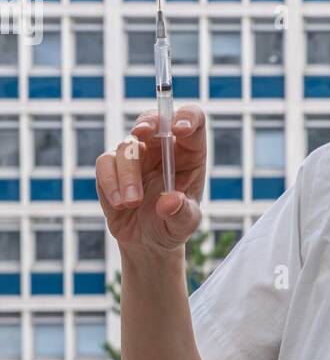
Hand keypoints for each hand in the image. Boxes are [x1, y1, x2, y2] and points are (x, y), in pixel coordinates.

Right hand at [96, 104, 205, 255]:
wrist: (147, 241)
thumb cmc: (173, 225)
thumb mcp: (186, 224)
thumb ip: (182, 213)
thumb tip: (170, 201)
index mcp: (189, 153)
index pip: (193, 121)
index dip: (187, 117)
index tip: (181, 129)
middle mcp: (162, 148)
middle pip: (154, 119)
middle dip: (147, 122)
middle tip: (141, 132)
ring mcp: (136, 154)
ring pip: (127, 146)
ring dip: (128, 175)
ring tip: (132, 203)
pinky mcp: (112, 167)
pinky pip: (105, 163)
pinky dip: (110, 182)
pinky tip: (119, 204)